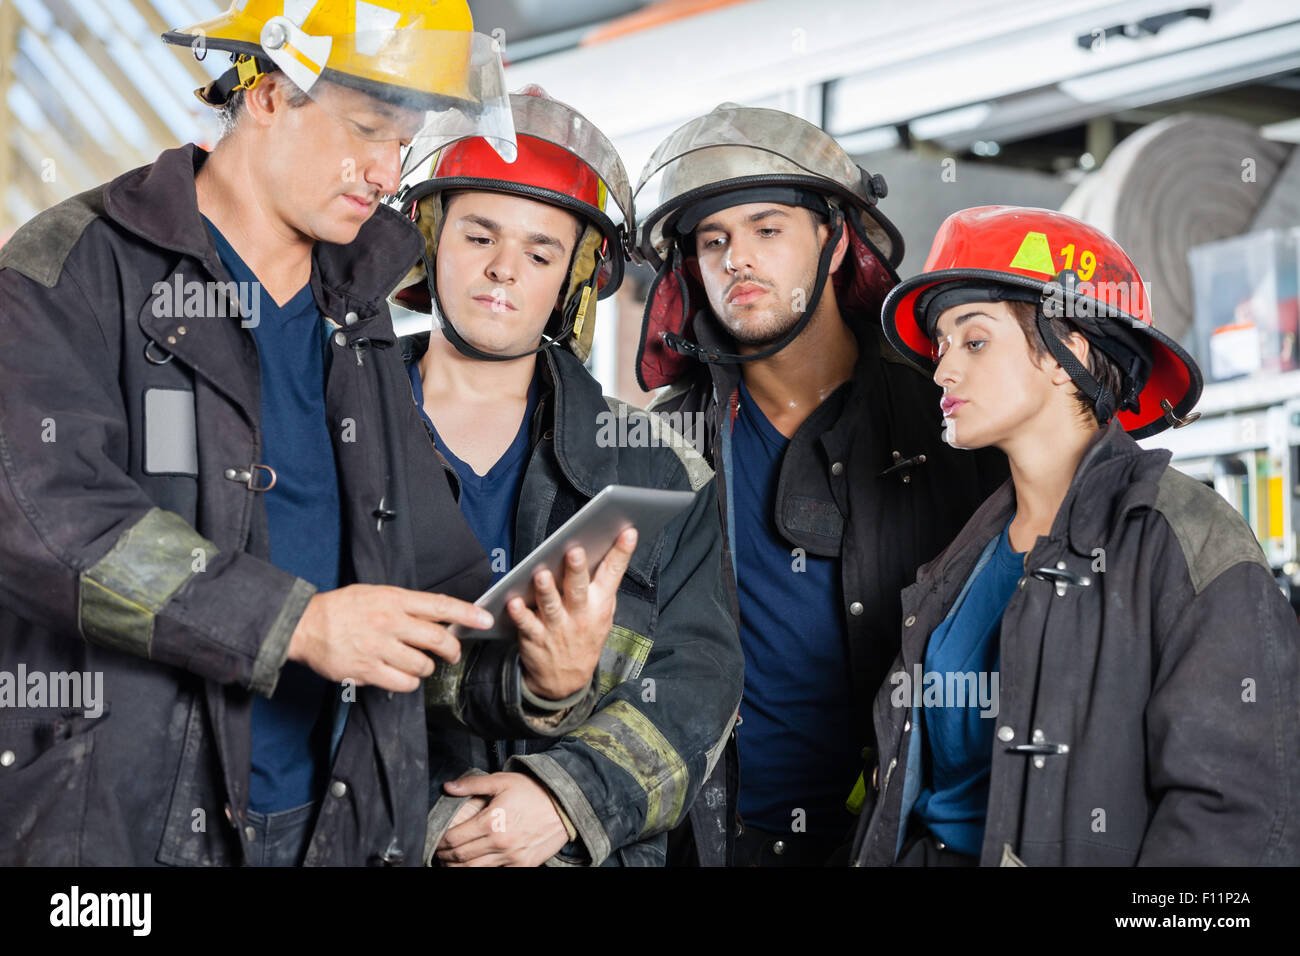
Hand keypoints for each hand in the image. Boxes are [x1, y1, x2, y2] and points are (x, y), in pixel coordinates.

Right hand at [287, 584, 492, 692]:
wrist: (305, 625)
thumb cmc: (343, 608)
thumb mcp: (377, 594)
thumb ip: (406, 604)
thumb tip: (437, 615)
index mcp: (394, 599)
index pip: (440, 605)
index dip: (467, 613)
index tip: (486, 619)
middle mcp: (390, 622)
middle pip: (438, 639)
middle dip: (452, 649)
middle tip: (451, 653)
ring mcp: (379, 647)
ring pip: (423, 665)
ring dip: (426, 667)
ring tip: (417, 663)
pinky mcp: (368, 670)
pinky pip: (403, 683)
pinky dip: (409, 682)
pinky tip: (401, 675)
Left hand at [435, 772, 568, 866]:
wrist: (564, 807)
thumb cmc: (532, 791)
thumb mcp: (503, 780)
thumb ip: (473, 784)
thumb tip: (447, 787)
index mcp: (492, 821)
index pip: (454, 838)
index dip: (440, 841)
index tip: (436, 839)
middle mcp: (500, 843)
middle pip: (460, 856)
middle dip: (445, 855)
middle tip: (439, 852)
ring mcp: (512, 857)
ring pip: (473, 869)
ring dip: (457, 867)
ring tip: (450, 861)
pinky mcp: (522, 866)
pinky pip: (494, 874)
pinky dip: (479, 871)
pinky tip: (472, 865)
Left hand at [510, 528, 636, 700]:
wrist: (566, 681)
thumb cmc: (584, 636)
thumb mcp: (602, 615)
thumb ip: (600, 587)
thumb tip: (599, 549)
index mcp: (599, 604)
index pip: (613, 574)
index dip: (621, 553)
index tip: (627, 532)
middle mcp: (580, 614)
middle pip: (578, 588)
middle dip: (576, 570)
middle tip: (575, 552)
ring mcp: (557, 627)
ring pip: (551, 605)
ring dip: (546, 590)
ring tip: (541, 575)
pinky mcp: (535, 638)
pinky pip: (526, 624)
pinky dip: (519, 614)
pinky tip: (513, 602)